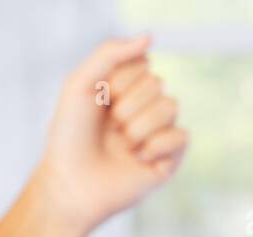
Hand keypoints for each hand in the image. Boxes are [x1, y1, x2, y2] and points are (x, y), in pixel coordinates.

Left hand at [35, 33, 187, 234]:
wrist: (71, 184)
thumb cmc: (70, 136)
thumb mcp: (81, 83)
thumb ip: (110, 53)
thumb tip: (151, 37)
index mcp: (125, 88)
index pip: (142, 64)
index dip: (117, 82)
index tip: (97, 103)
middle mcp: (144, 108)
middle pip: (157, 83)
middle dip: (128, 105)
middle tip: (110, 129)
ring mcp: (158, 134)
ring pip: (170, 106)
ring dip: (140, 125)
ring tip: (124, 146)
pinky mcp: (169, 160)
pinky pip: (182, 136)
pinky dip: (158, 145)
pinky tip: (140, 159)